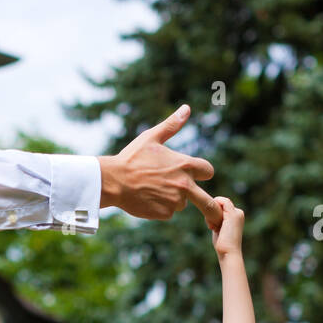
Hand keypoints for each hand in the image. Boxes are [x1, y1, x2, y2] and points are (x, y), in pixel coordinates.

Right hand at [100, 105, 221, 230]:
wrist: (114, 181)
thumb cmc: (131, 158)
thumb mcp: (151, 137)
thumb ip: (172, 125)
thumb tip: (186, 108)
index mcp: (185, 165)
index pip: (208, 171)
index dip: (202, 172)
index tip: (196, 173)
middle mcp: (185, 185)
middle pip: (206, 200)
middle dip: (206, 202)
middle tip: (200, 203)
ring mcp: (175, 201)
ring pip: (182, 203)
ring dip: (174, 198)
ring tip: (154, 189)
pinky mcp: (165, 214)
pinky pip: (168, 212)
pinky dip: (161, 207)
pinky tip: (147, 198)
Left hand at [211, 196, 243, 256]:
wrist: (228, 253)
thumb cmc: (223, 245)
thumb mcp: (220, 230)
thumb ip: (217, 221)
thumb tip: (210, 216)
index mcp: (237, 217)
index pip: (222, 206)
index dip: (213, 213)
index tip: (211, 227)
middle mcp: (239, 213)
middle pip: (220, 204)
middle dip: (211, 213)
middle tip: (211, 227)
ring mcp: (237, 213)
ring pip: (219, 202)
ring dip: (211, 213)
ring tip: (212, 227)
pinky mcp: (232, 214)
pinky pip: (221, 201)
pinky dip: (213, 209)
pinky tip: (212, 224)